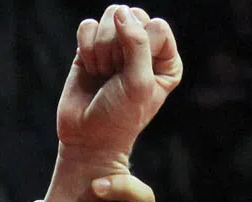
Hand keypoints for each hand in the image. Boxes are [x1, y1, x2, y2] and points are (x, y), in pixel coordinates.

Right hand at [57, 6, 181, 160]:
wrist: (88, 138)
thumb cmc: (120, 117)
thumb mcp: (138, 82)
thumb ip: (136, 43)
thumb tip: (121, 12)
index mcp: (166, 59)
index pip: (157, 26)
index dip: (140, 47)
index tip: (132, 75)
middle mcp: (144, 48)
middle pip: (133, 16)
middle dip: (118, 46)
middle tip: (115, 75)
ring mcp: (117, 46)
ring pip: (110, 16)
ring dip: (101, 48)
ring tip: (103, 74)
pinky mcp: (92, 47)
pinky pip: (88, 26)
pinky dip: (85, 48)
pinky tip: (90, 69)